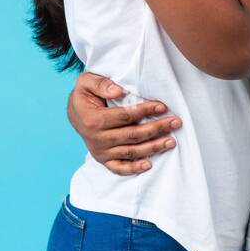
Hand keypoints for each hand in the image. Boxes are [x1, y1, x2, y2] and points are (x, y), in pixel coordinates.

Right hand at [66, 71, 181, 174]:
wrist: (74, 113)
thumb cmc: (84, 95)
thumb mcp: (85, 82)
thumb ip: (100, 83)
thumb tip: (118, 91)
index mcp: (93, 120)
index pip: (125, 116)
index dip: (145, 111)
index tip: (162, 107)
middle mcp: (97, 139)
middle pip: (132, 135)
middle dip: (156, 128)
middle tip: (175, 122)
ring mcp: (100, 151)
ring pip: (131, 151)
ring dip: (153, 147)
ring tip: (171, 141)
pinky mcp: (103, 159)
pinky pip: (119, 168)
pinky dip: (134, 168)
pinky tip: (149, 164)